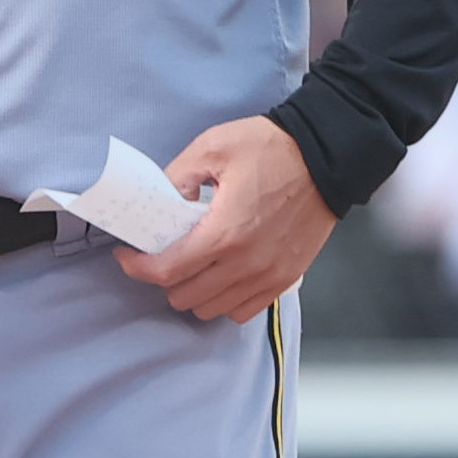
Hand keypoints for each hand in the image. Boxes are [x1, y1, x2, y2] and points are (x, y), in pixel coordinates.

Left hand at [118, 119, 335, 322]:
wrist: (329, 156)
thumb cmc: (272, 148)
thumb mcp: (213, 147)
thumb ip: (177, 177)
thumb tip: (156, 202)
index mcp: (224, 232)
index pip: (166, 271)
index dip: (137, 266)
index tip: (127, 254)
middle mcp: (246, 263)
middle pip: (184, 296)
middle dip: (164, 277)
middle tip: (163, 254)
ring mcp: (268, 276)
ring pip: (211, 309)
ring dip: (193, 291)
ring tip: (192, 265)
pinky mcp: (285, 279)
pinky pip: (242, 310)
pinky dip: (224, 300)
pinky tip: (220, 277)